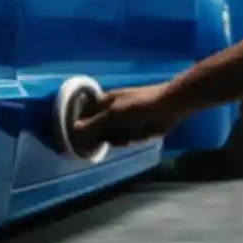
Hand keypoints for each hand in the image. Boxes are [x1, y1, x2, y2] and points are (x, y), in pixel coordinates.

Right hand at [69, 83, 187, 149]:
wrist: (168, 107)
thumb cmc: (139, 105)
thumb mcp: (114, 114)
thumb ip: (94, 123)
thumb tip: (74, 129)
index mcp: (104, 102)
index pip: (85, 116)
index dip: (82, 127)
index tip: (80, 139)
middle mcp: (110, 112)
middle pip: (96, 130)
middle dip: (102, 136)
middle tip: (110, 137)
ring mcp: (122, 122)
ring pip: (109, 137)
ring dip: (118, 139)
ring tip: (129, 134)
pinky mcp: (132, 131)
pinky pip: (123, 140)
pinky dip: (128, 140)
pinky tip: (137, 135)